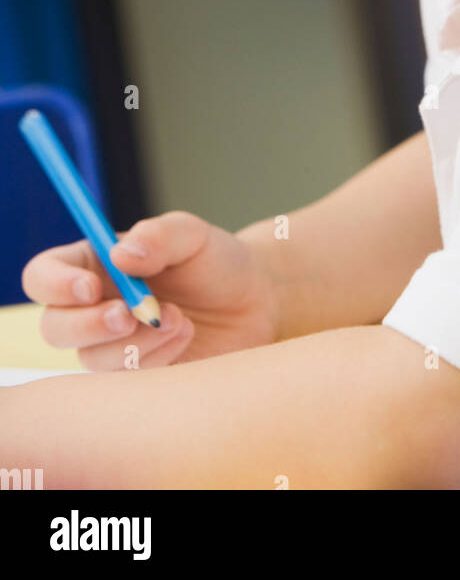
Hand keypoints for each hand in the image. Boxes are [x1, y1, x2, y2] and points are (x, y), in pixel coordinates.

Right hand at [20, 211, 280, 370]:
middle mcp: (93, 308)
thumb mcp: (193, 235)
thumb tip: (120, 255)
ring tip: (180, 318)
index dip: (55, 284)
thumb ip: (158, 236)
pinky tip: (184, 335)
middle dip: (88, 324)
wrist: (256, 302)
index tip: (90, 287)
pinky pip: (126, 382)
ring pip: (92, 359)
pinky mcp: (136, 377)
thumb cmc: (218, 261)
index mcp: (93, 265)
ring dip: (136, 341)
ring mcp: (112, 346)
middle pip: (53, 327)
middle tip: (129, 314)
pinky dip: (156, 359)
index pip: (44, 276)